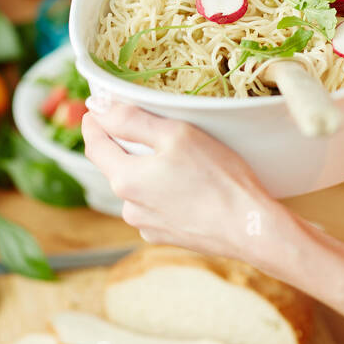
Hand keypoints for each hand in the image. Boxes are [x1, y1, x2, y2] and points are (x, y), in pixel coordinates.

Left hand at [81, 99, 288, 263]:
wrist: (249, 227)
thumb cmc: (218, 177)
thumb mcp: (175, 134)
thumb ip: (132, 120)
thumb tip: (99, 108)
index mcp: (125, 179)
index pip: (95, 145)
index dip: (95, 123)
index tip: (98, 108)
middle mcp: (129, 207)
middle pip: (116, 166)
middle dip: (125, 144)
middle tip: (145, 125)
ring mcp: (147, 225)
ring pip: (138, 187)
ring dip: (147, 169)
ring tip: (178, 158)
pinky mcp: (166, 236)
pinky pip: (155, 206)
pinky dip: (164, 191)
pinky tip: (189, 185)